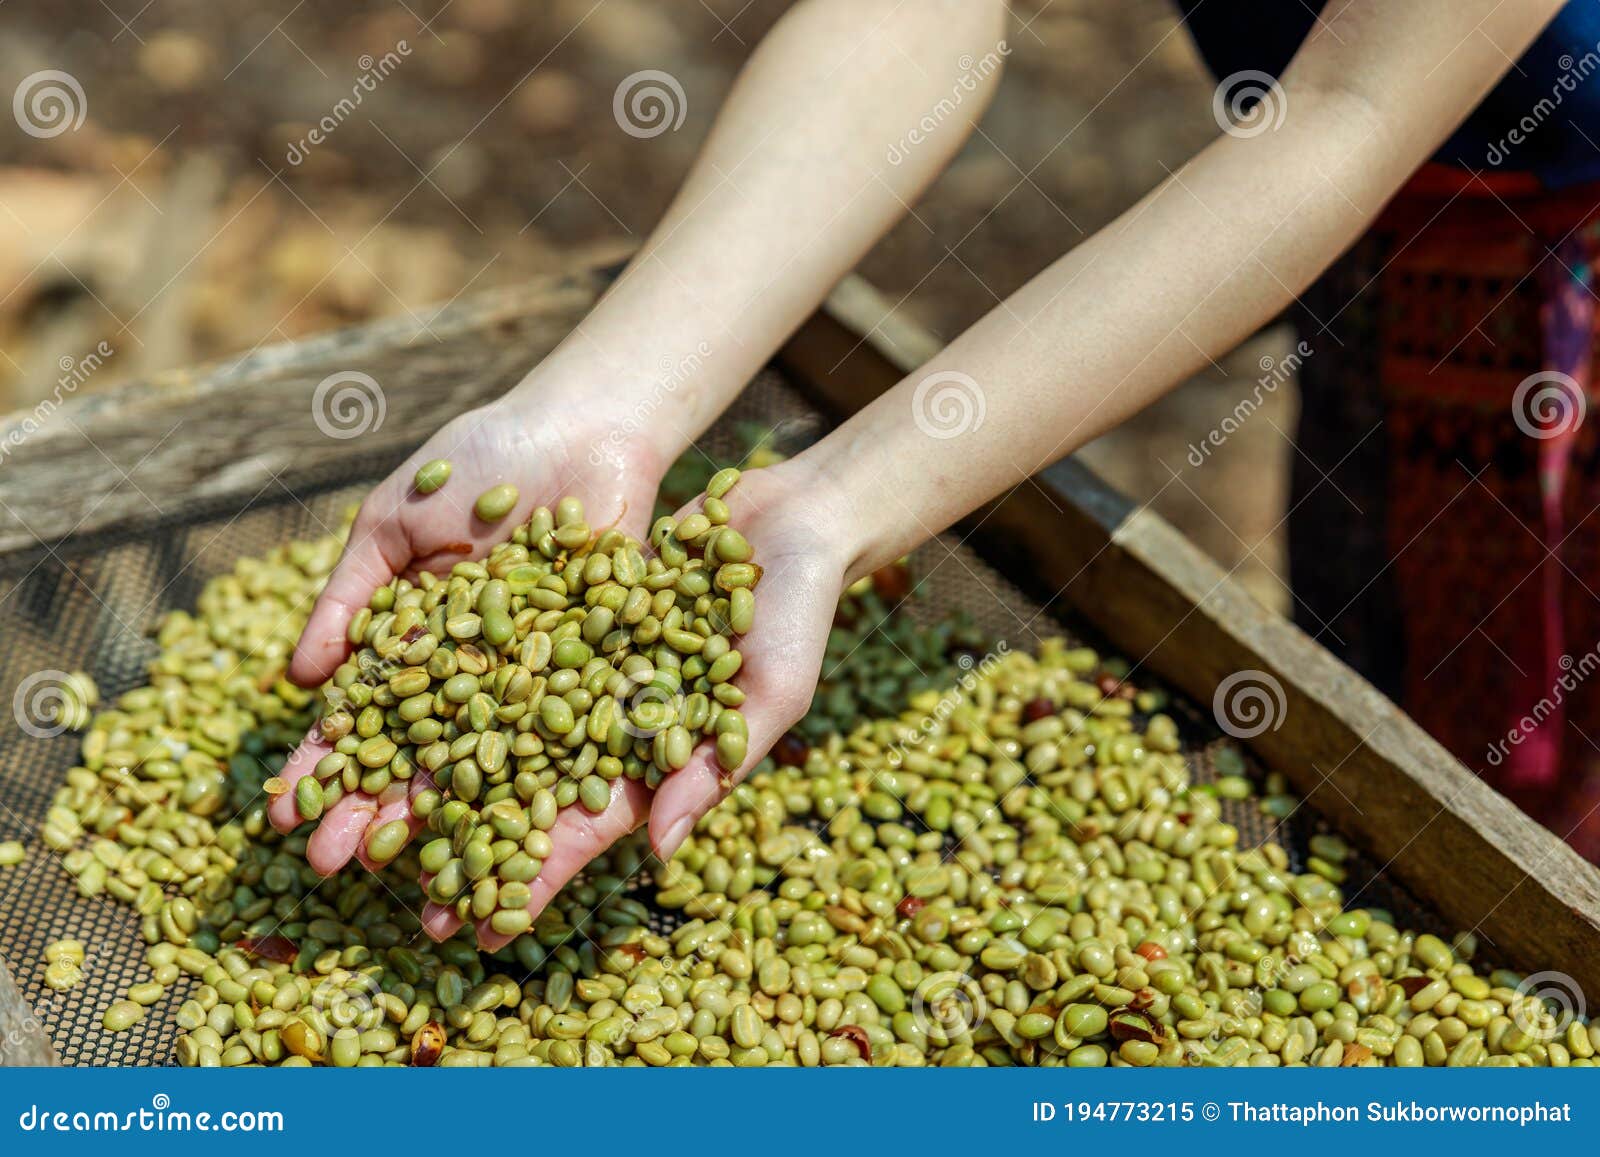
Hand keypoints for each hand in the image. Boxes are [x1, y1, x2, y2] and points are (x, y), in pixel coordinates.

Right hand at [267, 380, 666, 874]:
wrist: (583, 427)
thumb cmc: (478, 461)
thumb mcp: (395, 521)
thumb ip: (351, 596)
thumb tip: (294, 680)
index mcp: (418, 645)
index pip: (363, 718)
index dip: (324, 763)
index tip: (282, 811)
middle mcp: (473, 677)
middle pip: (418, 757)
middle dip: (372, 809)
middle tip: (329, 864)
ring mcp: (535, 683)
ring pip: (488, 767)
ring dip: (449, 824)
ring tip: (410, 876)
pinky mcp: (599, 677)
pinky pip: (569, 744)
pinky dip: (543, 793)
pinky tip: (514, 843)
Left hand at [416, 457, 850, 949]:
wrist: (791, 521)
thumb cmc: (801, 615)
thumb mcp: (772, 691)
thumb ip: (715, 764)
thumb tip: (660, 851)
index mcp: (654, 759)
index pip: (584, 830)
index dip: (535, 878)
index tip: (483, 931)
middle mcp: (604, 720)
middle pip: (519, 786)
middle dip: (456, 836)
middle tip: (384, 883)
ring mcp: (579, 666)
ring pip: (490, 720)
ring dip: (427, 759)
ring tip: (357, 804)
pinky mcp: (562, 609)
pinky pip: (492, 643)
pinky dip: (442, 668)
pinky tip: (382, 690)